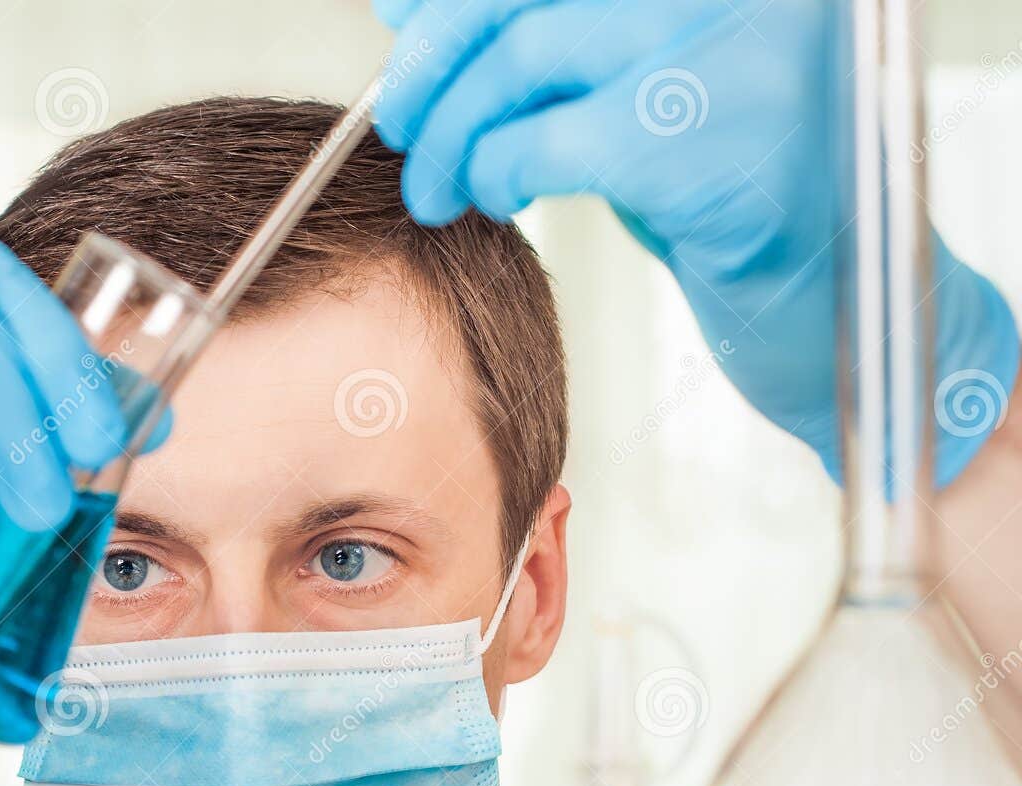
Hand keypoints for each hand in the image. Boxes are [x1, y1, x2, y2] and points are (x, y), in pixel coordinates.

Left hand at [373, 0, 1017, 484]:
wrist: (833, 305)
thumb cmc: (729, 199)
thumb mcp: (628, 101)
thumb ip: (542, 52)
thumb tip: (408, 12)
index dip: (460, 3)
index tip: (404, 40)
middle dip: (435, 67)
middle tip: (402, 130)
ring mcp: (728, 48)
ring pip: (524, 60)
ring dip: (452, 134)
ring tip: (437, 187)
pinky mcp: (702, 134)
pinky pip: (547, 139)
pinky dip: (495, 170)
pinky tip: (493, 200)